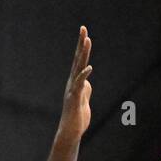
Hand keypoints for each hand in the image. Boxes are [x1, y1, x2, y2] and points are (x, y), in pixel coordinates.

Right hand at [57, 26, 92, 140]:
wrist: (71, 131)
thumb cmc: (77, 116)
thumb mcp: (83, 99)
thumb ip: (85, 88)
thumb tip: (87, 81)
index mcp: (76, 81)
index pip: (79, 60)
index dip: (82, 46)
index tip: (84, 32)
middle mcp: (73, 82)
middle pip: (78, 59)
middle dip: (81, 44)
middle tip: (83, 28)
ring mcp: (73, 89)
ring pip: (79, 68)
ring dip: (83, 54)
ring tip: (87, 41)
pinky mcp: (75, 98)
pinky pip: (80, 85)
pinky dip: (84, 76)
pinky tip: (89, 68)